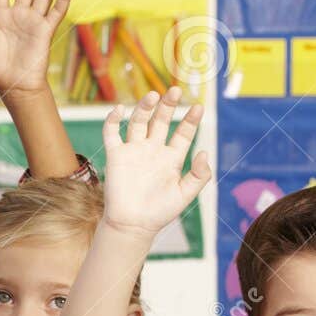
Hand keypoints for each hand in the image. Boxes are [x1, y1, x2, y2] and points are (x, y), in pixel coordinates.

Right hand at [100, 87, 210, 238]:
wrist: (132, 225)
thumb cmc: (159, 213)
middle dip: (169, 106)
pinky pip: (112, 133)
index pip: (183, 133)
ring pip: (139, 121)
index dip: (191, 120)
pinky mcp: (116, 156)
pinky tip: (119, 110)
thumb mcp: (185, 195)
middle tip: (176, 91)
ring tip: (153, 95)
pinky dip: (113, 120)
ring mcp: (134, 151)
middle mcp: (153, 151)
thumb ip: (199, 175)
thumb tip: (204, 152)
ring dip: (145, 107)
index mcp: (171, 158)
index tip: (199, 107)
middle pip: (161, 121)